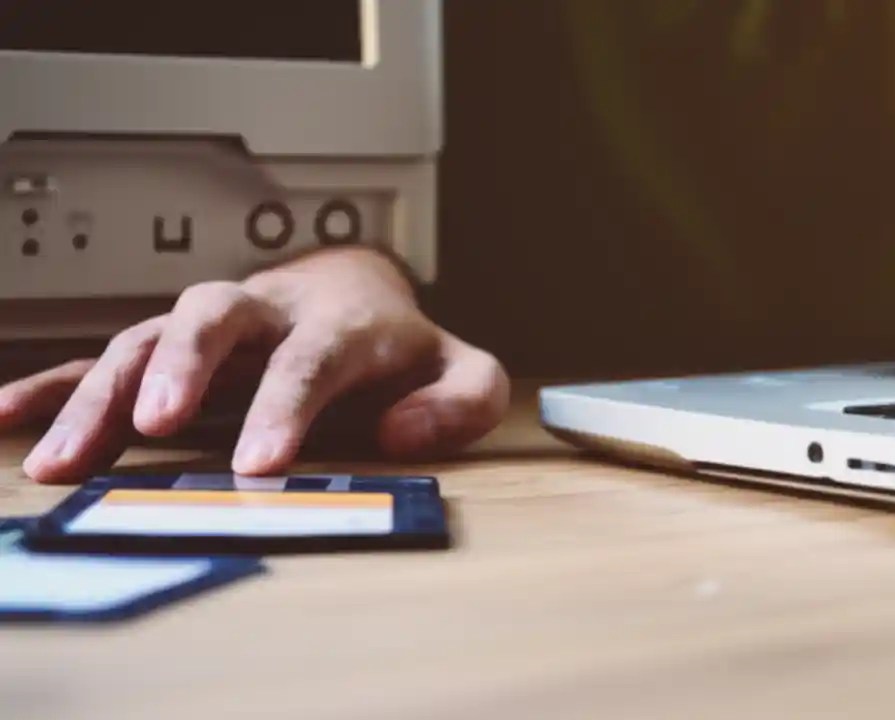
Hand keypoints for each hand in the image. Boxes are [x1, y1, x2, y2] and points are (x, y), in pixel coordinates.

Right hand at [0, 246, 509, 483]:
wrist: (356, 294)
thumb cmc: (403, 349)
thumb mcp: (463, 371)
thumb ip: (460, 401)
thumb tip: (401, 434)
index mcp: (342, 323)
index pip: (313, 358)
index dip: (284, 407)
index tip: (257, 466)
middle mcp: (268, 315)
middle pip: (214, 317)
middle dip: (181, 365)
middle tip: (150, 425)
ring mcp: (213, 330)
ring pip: (148, 337)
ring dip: (101, 392)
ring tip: (59, 462)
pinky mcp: (174, 351)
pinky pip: (106, 355)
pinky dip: (58, 383)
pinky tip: (11, 416)